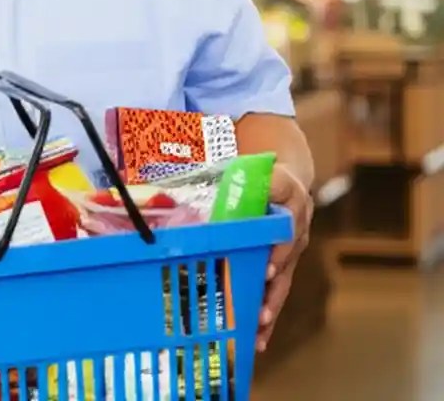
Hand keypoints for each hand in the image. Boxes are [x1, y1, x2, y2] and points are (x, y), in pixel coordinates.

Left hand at [258, 165, 312, 351]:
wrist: (287, 177)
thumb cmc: (262, 173)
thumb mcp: (255, 167)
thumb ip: (242, 177)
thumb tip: (208, 187)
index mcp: (289, 197)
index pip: (285, 223)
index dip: (277, 248)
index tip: (267, 269)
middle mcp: (296, 226)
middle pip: (286, 260)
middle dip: (272, 285)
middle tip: (260, 309)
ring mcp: (293, 248)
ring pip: (283, 281)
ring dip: (270, 307)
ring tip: (259, 331)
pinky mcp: (285, 264)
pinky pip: (278, 289)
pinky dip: (268, 313)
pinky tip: (258, 338)